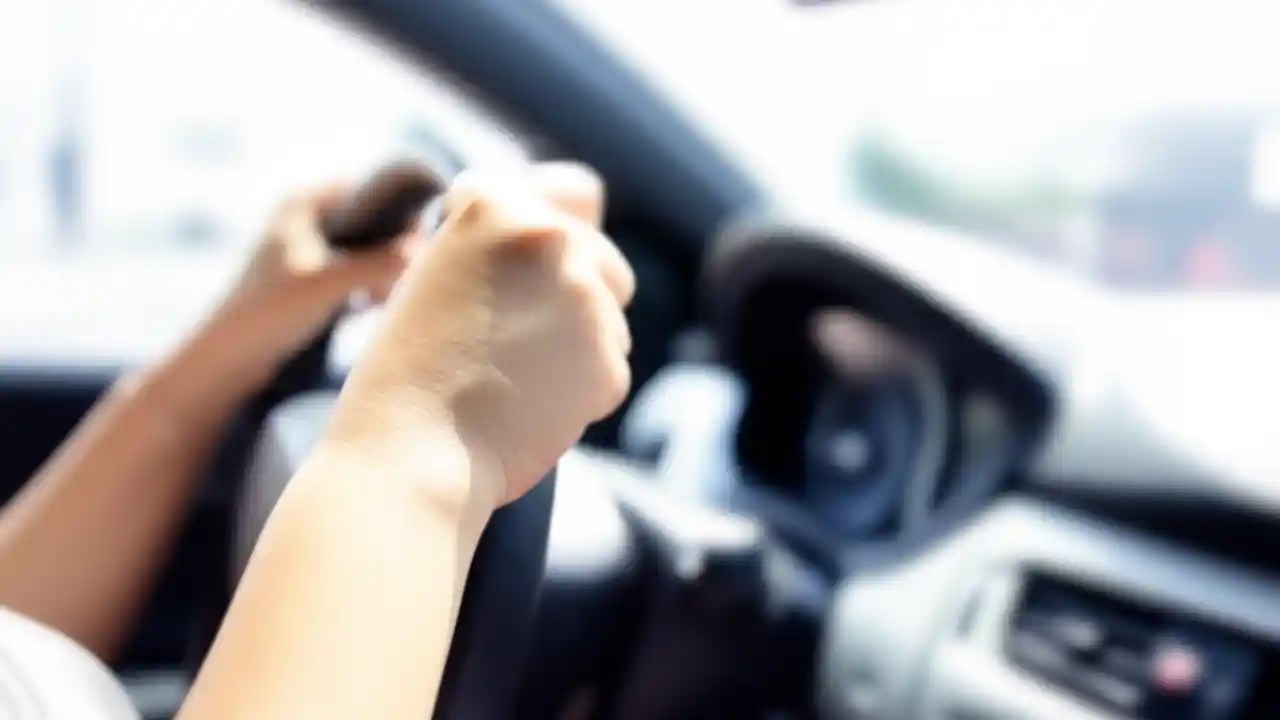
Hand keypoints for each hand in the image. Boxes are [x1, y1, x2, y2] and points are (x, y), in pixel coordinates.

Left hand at [208, 184, 414, 395]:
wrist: (228, 361)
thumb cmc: (268, 314)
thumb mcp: (327, 284)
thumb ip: (376, 264)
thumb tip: (424, 251)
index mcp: (303, 204)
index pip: (367, 190)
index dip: (397, 212)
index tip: (417, 243)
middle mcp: (307, 220)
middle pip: (371, 223)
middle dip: (393, 251)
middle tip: (403, 279)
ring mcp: (310, 252)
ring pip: (366, 253)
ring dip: (383, 274)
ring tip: (384, 299)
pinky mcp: (313, 284)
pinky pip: (356, 276)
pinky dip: (370, 290)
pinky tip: (372, 310)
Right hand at [326, 163, 634, 507]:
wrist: (409, 451)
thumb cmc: (408, 370)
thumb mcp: (440, 272)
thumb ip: (502, 247)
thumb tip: (571, 234)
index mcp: (497, 206)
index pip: (574, 193)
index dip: (556, 235)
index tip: (529, 269)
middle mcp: (550, 238)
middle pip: (605, 262)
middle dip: (579, 297)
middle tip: (518, 343)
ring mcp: (585, 299)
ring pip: (611, 322)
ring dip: (579, 349)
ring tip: (510, 379)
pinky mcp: (607, 361)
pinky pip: (608, 374)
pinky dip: (580, 396)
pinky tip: (527, 409)